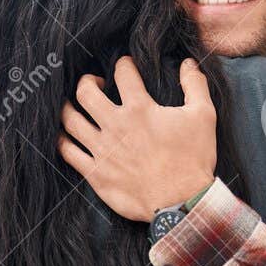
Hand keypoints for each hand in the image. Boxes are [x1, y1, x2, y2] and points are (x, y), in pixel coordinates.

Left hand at [57, 56, 216, 222]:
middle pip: (85, 93)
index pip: (122, 73)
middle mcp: (115, 126)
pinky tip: (66, 136)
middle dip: (87, 82)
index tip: (126, 66)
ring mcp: (102, 151)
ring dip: (68, 108)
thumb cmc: (194, 159)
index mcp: (140, 109)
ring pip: (70, 121)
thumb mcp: (203, 116)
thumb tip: (188, 62)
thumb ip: (195, 85)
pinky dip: (63, 141)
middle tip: (94, 84)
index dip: (124, 64)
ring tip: (73, 106)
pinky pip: (68, 153)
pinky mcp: (96, 174)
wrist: (182, 202)